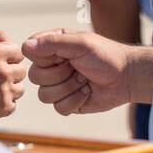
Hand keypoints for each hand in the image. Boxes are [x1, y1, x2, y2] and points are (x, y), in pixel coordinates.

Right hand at [0, 30, 26, 121]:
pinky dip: (3, 103)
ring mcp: (2, 91)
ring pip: (19, 89)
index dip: (7, 57)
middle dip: (9, 72)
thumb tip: (12, 40)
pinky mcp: (2, 108)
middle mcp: (1, 72)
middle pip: (21, 71)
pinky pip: (13, 104)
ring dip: (8, 89)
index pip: (18, 53)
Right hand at [22, 29, 152, 114]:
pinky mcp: (67, 102)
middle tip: (78, 68)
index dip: (44, 57)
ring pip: (44, 95)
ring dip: (68, 88)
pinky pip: (58, 108)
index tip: (64, 55)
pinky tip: (87, 92)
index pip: (29, 52)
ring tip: (84, 80)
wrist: (127, 78)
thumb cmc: (106, 56)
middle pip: (35, 77)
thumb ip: (53, 43)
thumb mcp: (81, 44)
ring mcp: (59, 85)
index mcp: (53, 46)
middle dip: (59, 75)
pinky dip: (75, 101)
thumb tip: (26, 45)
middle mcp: (53, 65)